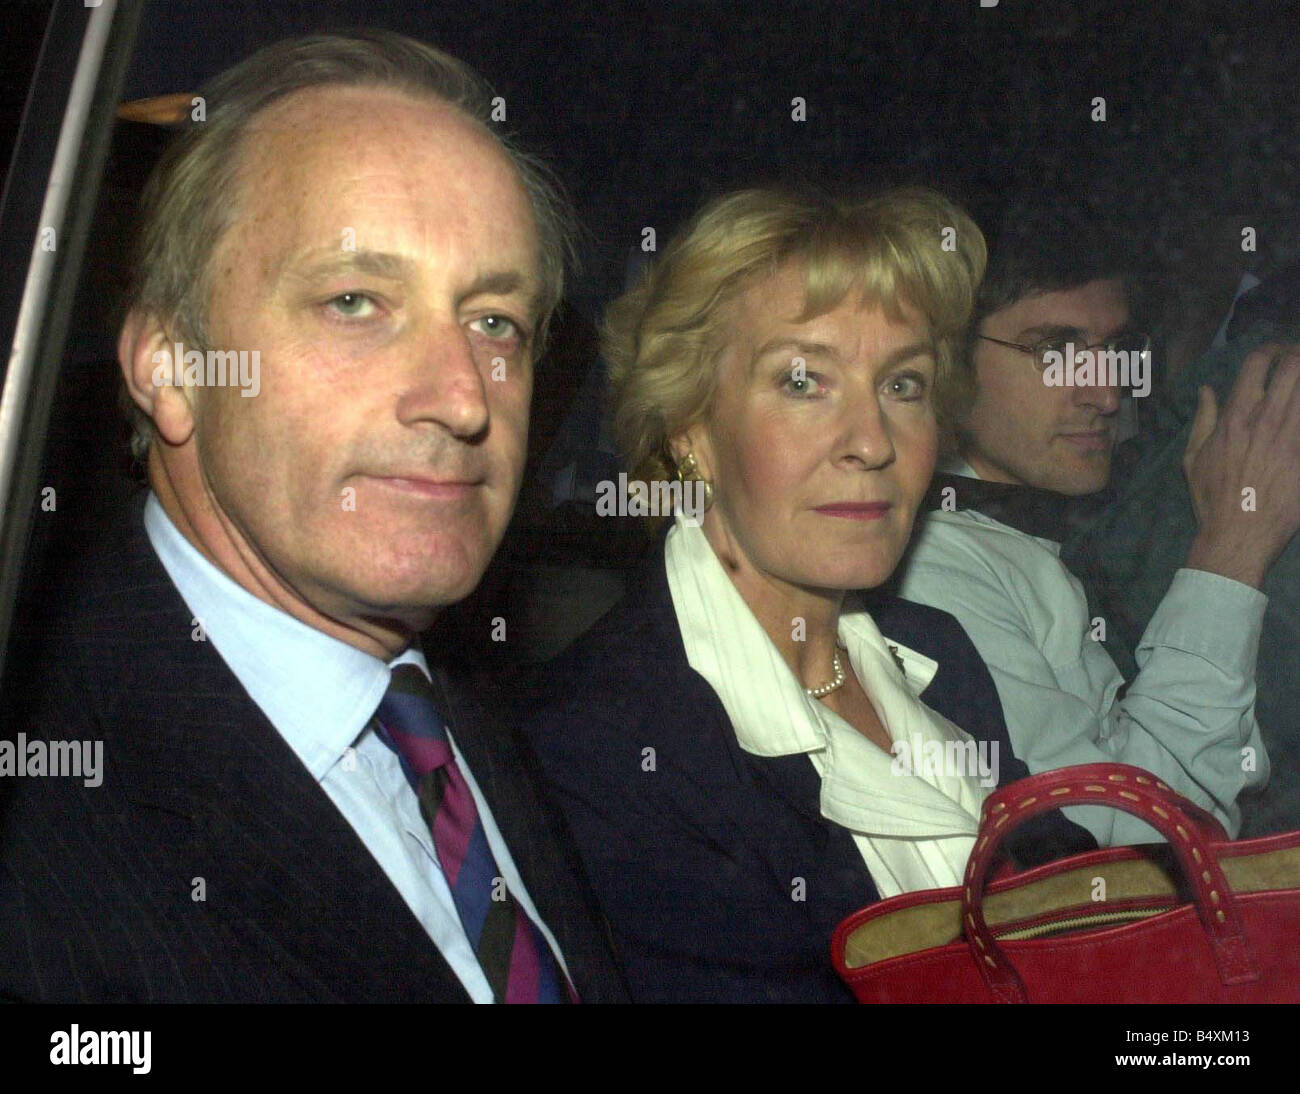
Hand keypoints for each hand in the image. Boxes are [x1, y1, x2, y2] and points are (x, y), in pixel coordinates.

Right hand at [1183, 343, 1299, 587]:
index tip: (1272, 355)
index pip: (1258, 363)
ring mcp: (1293, 438)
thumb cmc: (1211, 499)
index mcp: (1236, 417)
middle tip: (1296, 364)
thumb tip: (1206, 390)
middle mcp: (1267, 420)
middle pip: (1295, 366)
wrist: (1238, 535)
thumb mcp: (1193, 458)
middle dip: (1297, 357)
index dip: (1269, 350)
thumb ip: (1203, 419)